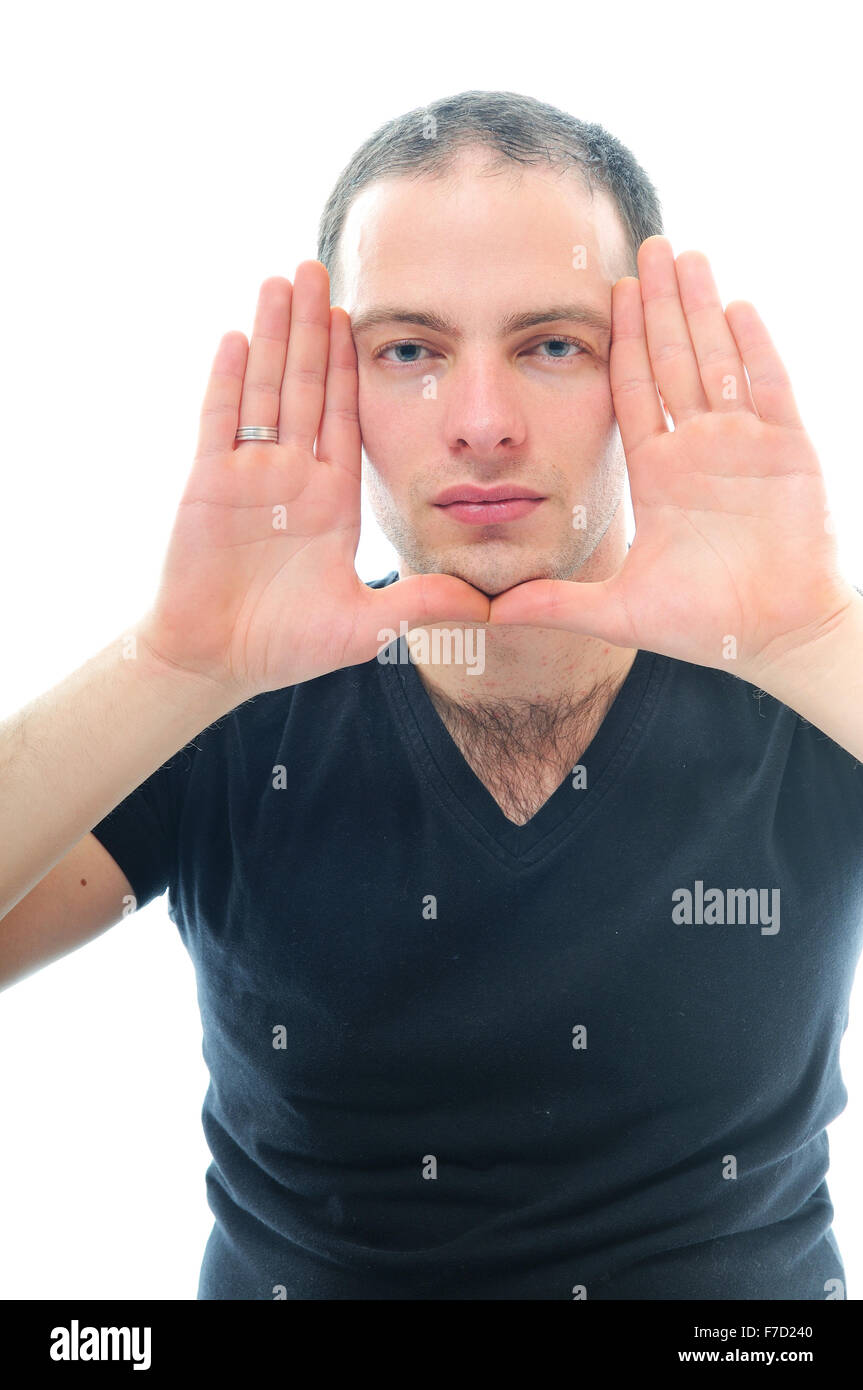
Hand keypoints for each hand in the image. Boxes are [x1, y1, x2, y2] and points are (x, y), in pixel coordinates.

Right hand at [139, 263, 488, 697]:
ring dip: (272, 336)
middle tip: (321, 268)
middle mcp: (291, 477)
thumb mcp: (367, 625)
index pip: (346, 417)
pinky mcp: (208, 486)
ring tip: (282, 280)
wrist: (221, 663)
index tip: (362, 318)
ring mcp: (248, 477)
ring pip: (264, 391)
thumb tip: (490, 608)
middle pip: (305, 387)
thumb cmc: (288, 645)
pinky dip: (228, 382)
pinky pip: (219, 424)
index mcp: (331, 499)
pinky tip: (236, 337)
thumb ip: (422, 605)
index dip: (351, 366)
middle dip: (313, 328)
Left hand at [489, 237, 855, 682]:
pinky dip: (755, 348)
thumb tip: (491, 614)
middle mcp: (698, 448)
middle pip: (673, 359)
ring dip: (701, 307)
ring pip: (718, 359)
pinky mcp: (788, 451)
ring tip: (684, 254)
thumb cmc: (704, 625)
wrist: (775, 638)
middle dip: (659, 302)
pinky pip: (769, 387)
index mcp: (658, 473)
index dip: (620, 341)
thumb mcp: (618, 612)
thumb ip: (556, 606)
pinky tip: (737, 305)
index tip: (606, 291)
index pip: (633, 390)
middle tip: (646, 243)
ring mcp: (744, 444)